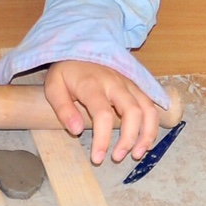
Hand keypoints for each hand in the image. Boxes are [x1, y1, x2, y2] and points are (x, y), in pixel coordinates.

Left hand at [43, 60, 159, 164]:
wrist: (79, 46)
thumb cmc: (66, 71)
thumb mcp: (53, 87)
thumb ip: (63, 108)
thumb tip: (76, 130)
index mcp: (92, 84)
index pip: (103, 114)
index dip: (102, 139)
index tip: (97, 158)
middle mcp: (115, 82)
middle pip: (133, 112)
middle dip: (129, 139)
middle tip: (117, 158)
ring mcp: (129, 83)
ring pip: (147, 109)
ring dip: (146, 135)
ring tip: (136, 154)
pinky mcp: (136, 85)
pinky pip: (151, 105)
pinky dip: (152, 125)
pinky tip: (145, 141)